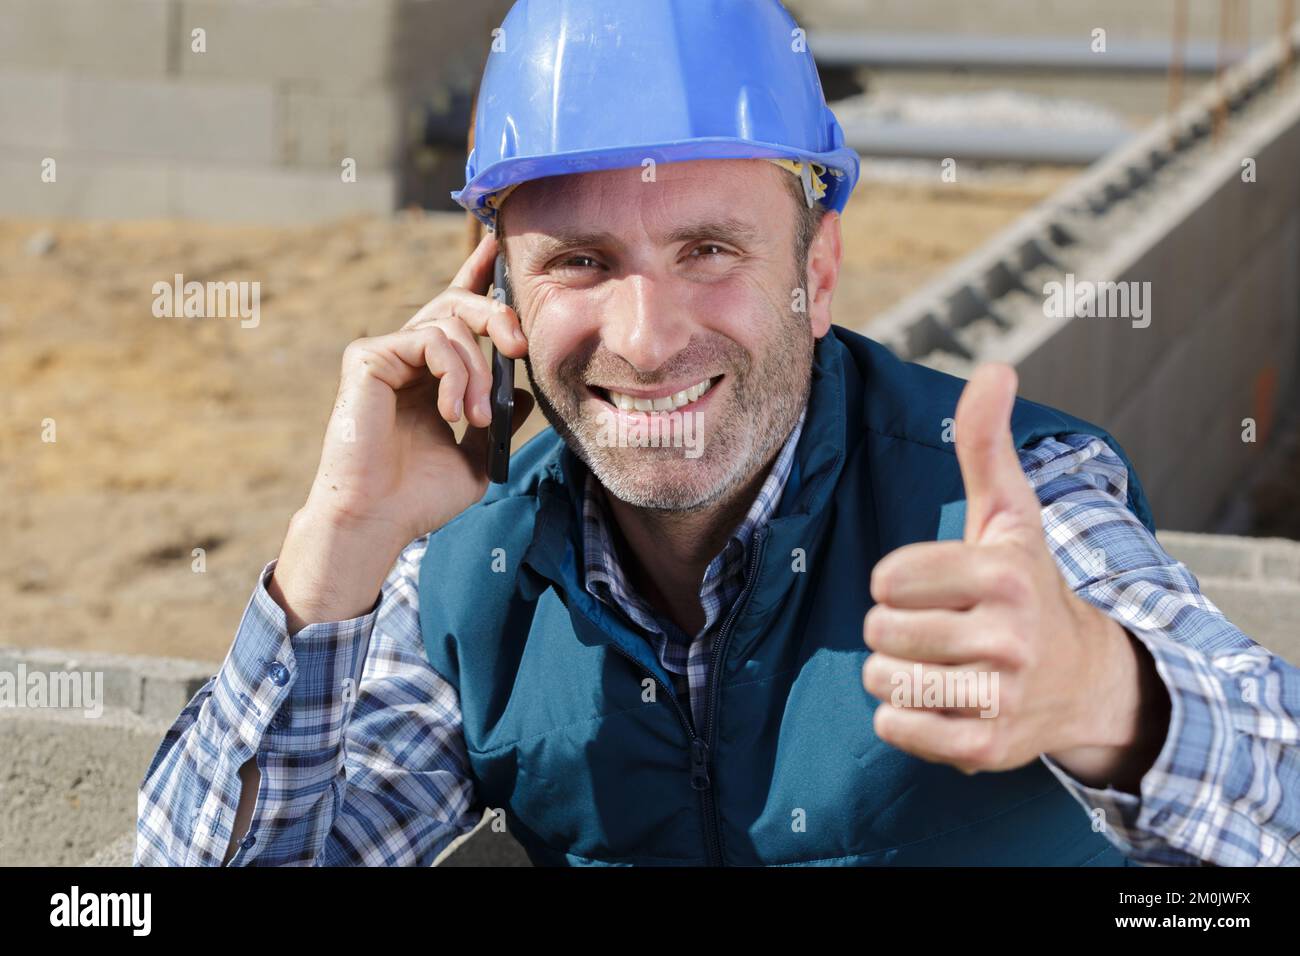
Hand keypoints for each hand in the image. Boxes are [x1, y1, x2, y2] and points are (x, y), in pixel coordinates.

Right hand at [270, 232, 533, 631]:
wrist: (379, 520)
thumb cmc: (419, 498)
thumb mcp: (478, 455)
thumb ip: (500, 419)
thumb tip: (524, 390)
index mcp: (431, 374)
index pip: (457, 314)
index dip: (477, 276)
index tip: (498, 248)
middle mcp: (407, 356)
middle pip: (458, 303)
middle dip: (497, 314)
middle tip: (520, 346)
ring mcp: (385, 353)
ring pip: (450, 323)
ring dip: (478, 371)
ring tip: (473, 418)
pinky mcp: (368, 357)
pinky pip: (429, 339)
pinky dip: (453, 372)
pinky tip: (451, 411)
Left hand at [861, 364, 1158, 780]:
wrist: (1086, 680)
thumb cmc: (1027, 586)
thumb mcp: (1010, 514)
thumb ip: (986, 444)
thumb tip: (995, 366)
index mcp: (1003, 573)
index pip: (887, 578)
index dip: (899, 582)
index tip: (937, 586)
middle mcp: (1008, 635)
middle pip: (879, 631)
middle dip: (896, 629)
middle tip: (943, 629)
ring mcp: (999, 696)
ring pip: (881, 680)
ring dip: (897, 673)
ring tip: (944, 665)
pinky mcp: (984, 747)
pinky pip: (894, 728)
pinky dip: (904, 717)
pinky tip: (945, 701)